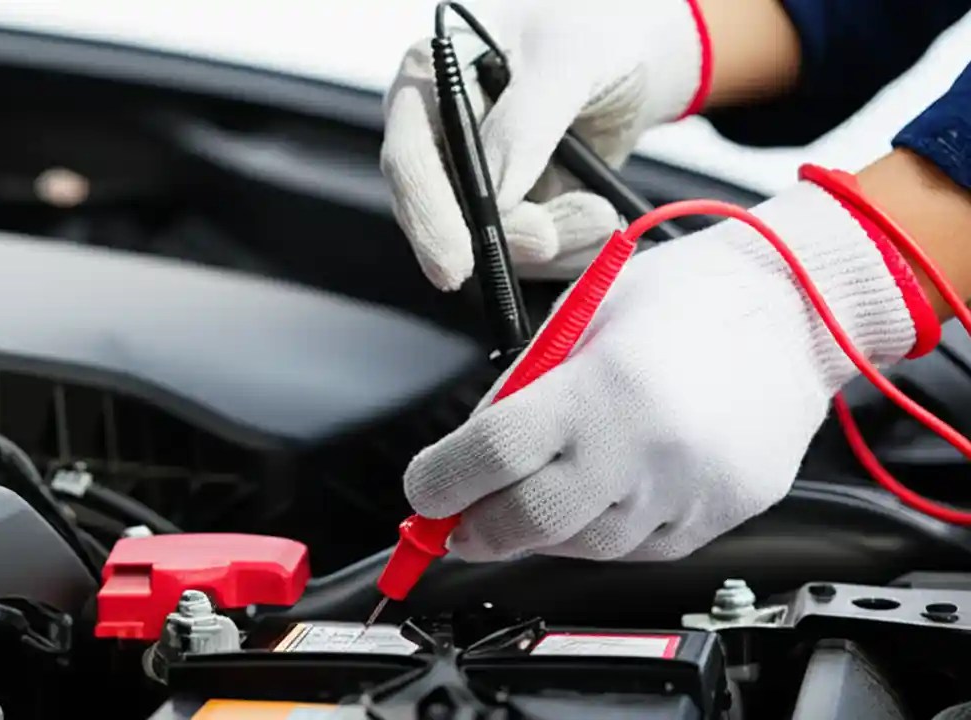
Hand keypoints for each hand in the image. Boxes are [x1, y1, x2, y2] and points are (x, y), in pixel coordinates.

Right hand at [380, 0, 708, 288]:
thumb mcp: (565, 60)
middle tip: (553, 238)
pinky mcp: (515, 211)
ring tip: (602, 212)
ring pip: (494, 245)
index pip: (410, 159)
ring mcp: (477, 181)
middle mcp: (442, 140)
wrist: (633, 56)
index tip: (456, 265)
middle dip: (507, 237)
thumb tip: (493, 198)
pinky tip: (601, 218)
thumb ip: (524, 125)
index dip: (427, 215)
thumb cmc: (591, 32)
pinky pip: (532, 255)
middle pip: (444, 217)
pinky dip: (571, 249)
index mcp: (430, 84)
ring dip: (555, 241)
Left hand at [402, 180, 928, 561]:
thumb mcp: (585, 313)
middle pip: (529, 521)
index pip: (491, 454)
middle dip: (478, 530)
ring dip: (539, 533)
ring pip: (582, 547)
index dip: (441, 482)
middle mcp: (644, 449)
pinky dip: (597, 534)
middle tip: (457, 522)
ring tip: (527, 502)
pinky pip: (637, 550)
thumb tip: (473, 446)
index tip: (424, 492)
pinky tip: (593, 500)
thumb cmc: (690, 298)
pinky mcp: (717, 518)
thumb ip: (526, 385)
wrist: (798, 310)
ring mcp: (685, 492)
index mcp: (603, 386)